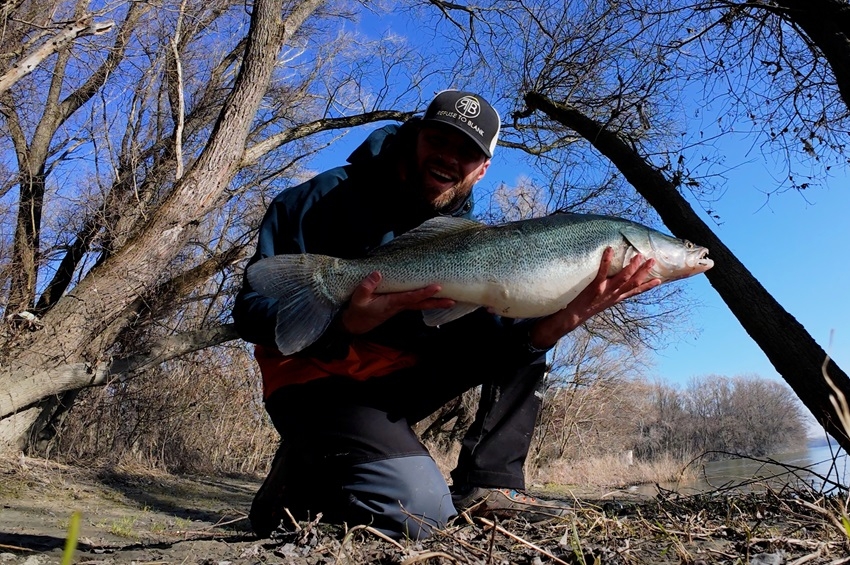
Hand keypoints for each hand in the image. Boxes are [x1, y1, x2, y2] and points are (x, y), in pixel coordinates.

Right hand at [338, 271, 455, 334]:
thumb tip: (378, 273)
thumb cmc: (358, 311)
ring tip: (450, 300)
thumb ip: (367, 287)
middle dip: (437, 303)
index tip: (436, 287)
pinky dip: (426, 300)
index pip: (410, 297)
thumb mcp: (358, 299)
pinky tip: (434, 297)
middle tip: (453, 301)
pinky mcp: (398, 305)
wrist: (356, 324)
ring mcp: (400, 307)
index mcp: (391, 303)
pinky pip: (415, 302)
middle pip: (421, 304)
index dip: (423, 292)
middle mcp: (399, 306)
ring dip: (435, 303)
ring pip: (420, 304)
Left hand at [529, 247, 661, 348]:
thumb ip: (610, 293)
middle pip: (633, 283)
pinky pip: (603, 272)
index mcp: (616, 298)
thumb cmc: (586, 307)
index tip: (660, 280)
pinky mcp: (595, 287)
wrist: (574, 317)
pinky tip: (610, 249)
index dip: (648, 286)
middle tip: (652, 260)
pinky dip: (607, 260)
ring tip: (638, 256)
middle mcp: (614, 295)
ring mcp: (605, 291)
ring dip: (632, 267)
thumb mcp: (603, 301)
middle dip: (644, 272)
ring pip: (623, 278)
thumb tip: (614, 284)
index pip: (636, 292)